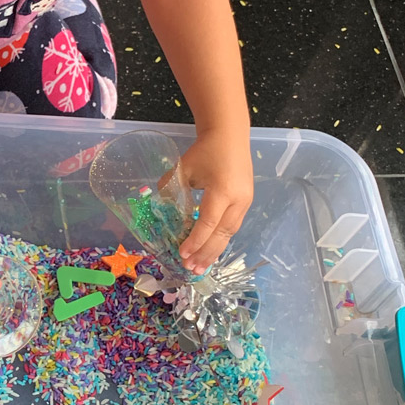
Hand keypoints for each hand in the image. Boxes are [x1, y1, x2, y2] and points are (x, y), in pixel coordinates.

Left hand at [177, 128, 253, 273]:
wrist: (230, 136)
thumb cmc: (205, 151)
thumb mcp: (183, 169)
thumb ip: (170, 189)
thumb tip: (158, 209)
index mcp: (222, 191)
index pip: (207, 223)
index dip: (195, 241)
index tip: (182, 254)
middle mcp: (238, 200)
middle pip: (221, 234)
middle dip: (205, 253)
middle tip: (190, 268)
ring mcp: (245, 202)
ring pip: (230, 233)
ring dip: (214, 251)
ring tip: (200, 266)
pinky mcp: (246, 202)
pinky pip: (232, 226)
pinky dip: (220, 240)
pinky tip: (210, 249)